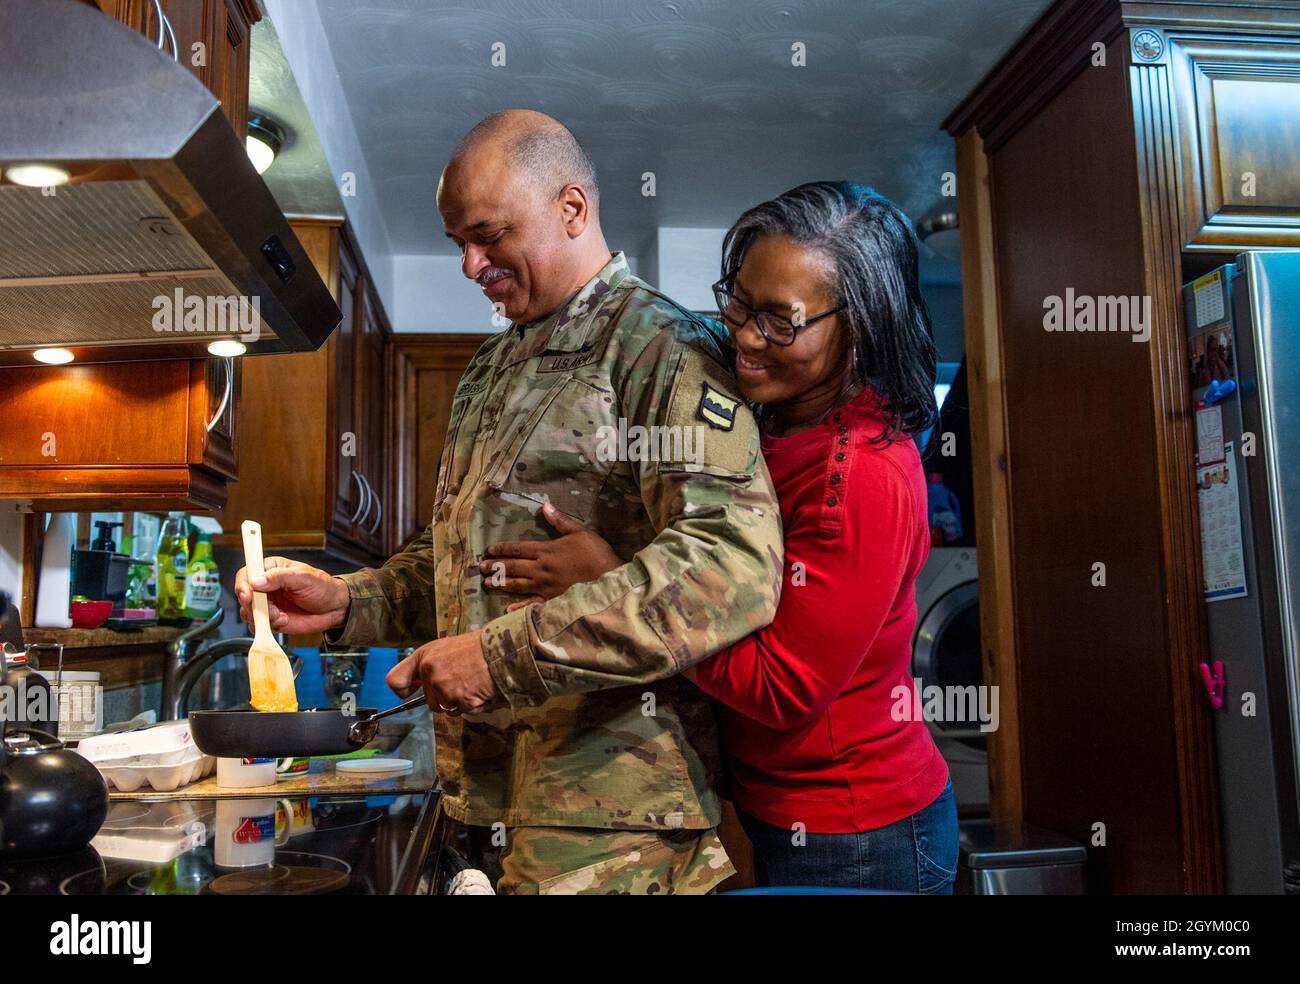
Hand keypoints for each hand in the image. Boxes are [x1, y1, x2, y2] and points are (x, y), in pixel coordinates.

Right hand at [234, 557, 350, 633]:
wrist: (334, 609)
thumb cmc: (323, 588)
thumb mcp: (304, 577)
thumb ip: (280, 577)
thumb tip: (257, 581)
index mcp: (271, 569)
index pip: (246, 573)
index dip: (243, 585)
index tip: (249, 595)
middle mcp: (266, 586)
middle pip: (244, 595)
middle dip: (254, 606)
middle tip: (272, 610)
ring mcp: (267, 603)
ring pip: (248, 612)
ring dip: (263, 617)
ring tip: (282, 616)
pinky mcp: (271, 619)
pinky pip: (257, 626)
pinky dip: (268, 627)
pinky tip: (284, 621)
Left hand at [386, 630, 499, 714]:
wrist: (502, 650)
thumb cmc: (479, 647)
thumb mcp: (447, 647)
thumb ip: (431, 664)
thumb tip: (419, 683)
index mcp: (424, 656)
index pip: (396, 681)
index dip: (404, 691)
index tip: (412, 691)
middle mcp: (430, 672)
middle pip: (428, 700)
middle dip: (444, 696)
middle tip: (462, 681)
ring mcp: (443, 687)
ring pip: (444, 707)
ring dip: (457, 701)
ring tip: (472, 683)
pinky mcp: (458, 700)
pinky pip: (460, 711)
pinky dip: (471, 705)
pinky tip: (479, 689)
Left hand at [481, 503, 621, 608]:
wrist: (609, 579)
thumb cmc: (596, 553)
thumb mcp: (579, 532)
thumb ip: (560, 521)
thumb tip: (545, 505)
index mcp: (547, 551)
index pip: (519, 549)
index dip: (503, 549)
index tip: (490, 550)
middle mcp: (542, 569)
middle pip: (514, 567)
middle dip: (496, 567)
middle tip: (482, 568)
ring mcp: (546, 586)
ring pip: (518, 584)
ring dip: (501, 583)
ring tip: (488, 584)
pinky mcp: (553, 600)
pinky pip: (532, 604)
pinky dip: (519, 606)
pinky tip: (507, 609)